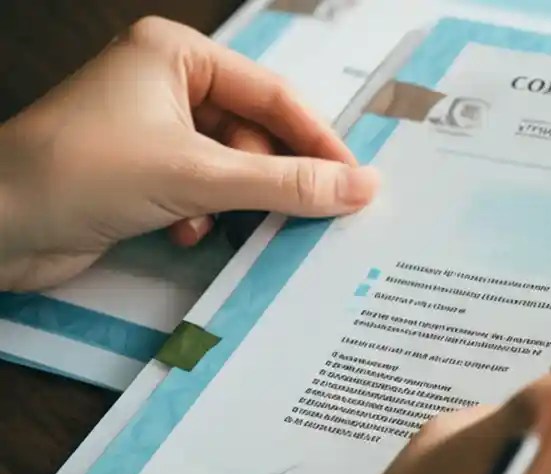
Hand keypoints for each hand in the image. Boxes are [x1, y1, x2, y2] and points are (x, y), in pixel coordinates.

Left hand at [0, 16, 379, 291]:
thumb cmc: (81, 174)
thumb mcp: (198, 177)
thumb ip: (285, 183)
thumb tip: (360, 188)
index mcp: (176, 54)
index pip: (273, 95)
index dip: (318, 141)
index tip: (356, 182)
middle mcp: (165, 82)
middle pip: (256, 132)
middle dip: (271, 178)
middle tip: (306, 214)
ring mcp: (152, 127)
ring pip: (233, 166)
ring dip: (234, 202)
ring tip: (225, 225)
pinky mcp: (142, 170)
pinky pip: (205, 189)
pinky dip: (205, 215)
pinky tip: (187, 233)